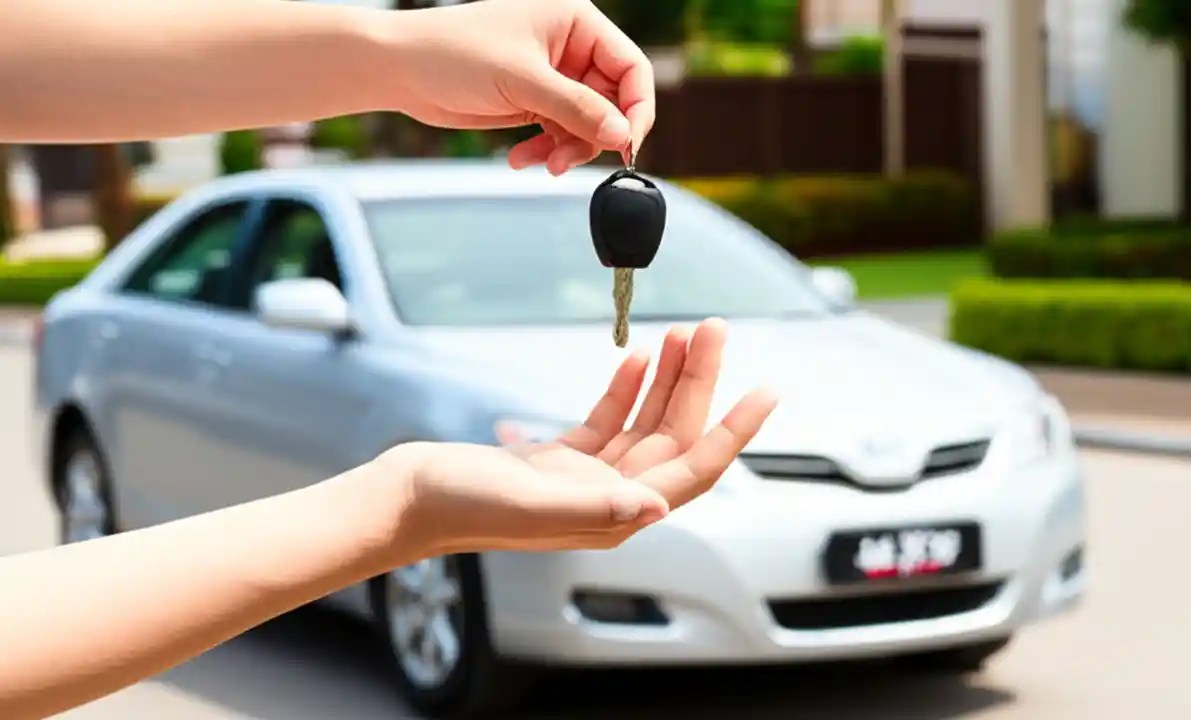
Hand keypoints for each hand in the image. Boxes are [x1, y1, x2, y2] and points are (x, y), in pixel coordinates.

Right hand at [378, 319, 776, 558]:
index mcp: (611, 516)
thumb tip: (661, 508)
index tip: (767, 390)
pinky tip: (638, 355)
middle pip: (672, 435)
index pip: (692, 470)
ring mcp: (582, 480)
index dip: (733, 431)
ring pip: (643, 423)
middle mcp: (606, 501)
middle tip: (716, 326)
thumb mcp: (528, 501)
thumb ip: (595, 506)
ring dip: (667, 378)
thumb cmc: (458, 505)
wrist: (402, 500)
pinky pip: (606, 421)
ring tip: (684, 331)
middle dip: (699, 381)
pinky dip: (625, 388)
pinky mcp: (555, 462)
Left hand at [385, 0, 654, 174]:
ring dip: (568, 148)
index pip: (630, 67)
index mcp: (575, 21)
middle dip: (593, 135)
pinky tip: (519, 158)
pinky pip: (558, 133)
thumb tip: (623, 135)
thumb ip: (577, 108)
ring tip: (543, 163)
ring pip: (586, 124)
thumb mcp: (522, 81)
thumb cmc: (453, 54)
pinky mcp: (532, 101)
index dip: (635, 108)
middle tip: (568, 161)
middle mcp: (569, 47)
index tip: (627, 143)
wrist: (399, 70)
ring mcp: (552, 76)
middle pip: (610, 102)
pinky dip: (545, 150)